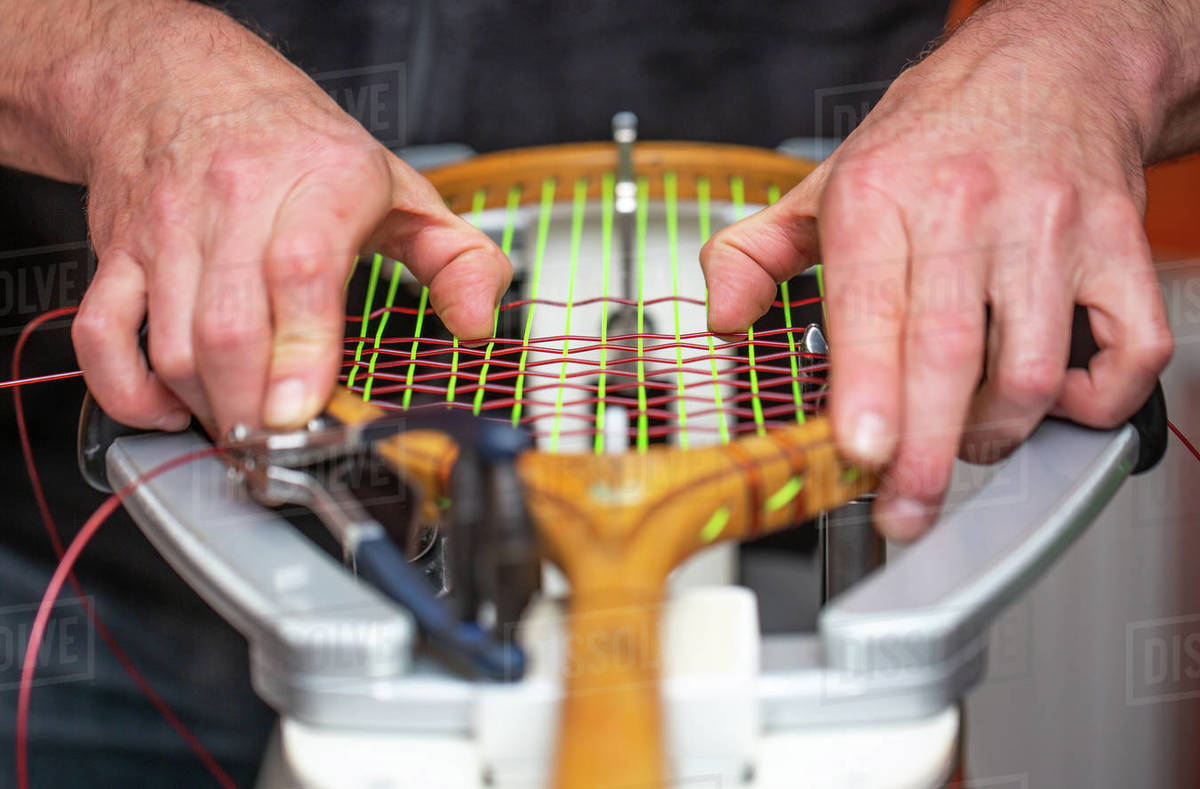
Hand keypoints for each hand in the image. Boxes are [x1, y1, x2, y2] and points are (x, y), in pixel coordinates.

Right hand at [67, 4, 509, 434]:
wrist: (181, 80)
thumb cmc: (297, 145)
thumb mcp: (400, 188)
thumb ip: (458, 260)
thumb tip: (477, 324)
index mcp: (320, 183)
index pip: (303, 270)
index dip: (303, 351)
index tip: (303, 411)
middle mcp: (236, 202)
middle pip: (230, 325)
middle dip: (254, 405)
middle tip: (281, 447)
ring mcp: (170, 230)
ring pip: (171, 342)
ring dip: (207, 406)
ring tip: (247, 428)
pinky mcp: (119, 251)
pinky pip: (101, 333)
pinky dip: (127, 389)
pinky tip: (171, 408)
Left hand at [700, 1, 1174, 538]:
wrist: (1052, 60)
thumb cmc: (937, 132)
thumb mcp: (828, 179)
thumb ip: (756, 251)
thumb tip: (725, 318)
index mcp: (881, 196)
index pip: (871, 308)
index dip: (868, 392)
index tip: (862, 454)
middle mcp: (967, 210)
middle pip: (950, 357)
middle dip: (925, 455)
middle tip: (904, 510)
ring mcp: (1050, 230)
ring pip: (1031, 371)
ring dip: (993, 434)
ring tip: (963, 442)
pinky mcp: (1118, 247)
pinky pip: (1130, 350)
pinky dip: (1098, 401)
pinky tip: (1055, 401)